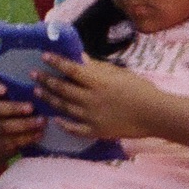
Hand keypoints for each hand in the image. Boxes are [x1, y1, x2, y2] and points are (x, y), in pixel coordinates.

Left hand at [29, 55, 158, 148]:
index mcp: (97, 82)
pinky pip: (74, 128)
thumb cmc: (140, 89)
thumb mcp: (120, 73)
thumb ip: (98, 68)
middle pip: (62, 88)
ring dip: (49, 99)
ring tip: (38, 93)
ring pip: (63, 107)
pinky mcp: (95, 131)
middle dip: (46, 80)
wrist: (154, 114)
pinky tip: (56, 120)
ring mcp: (90, 117)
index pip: (71, 69)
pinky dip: (64, 124)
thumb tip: (80, 59)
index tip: (44, 56)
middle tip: (34, 75)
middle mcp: (90, 99)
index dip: (56, 62)